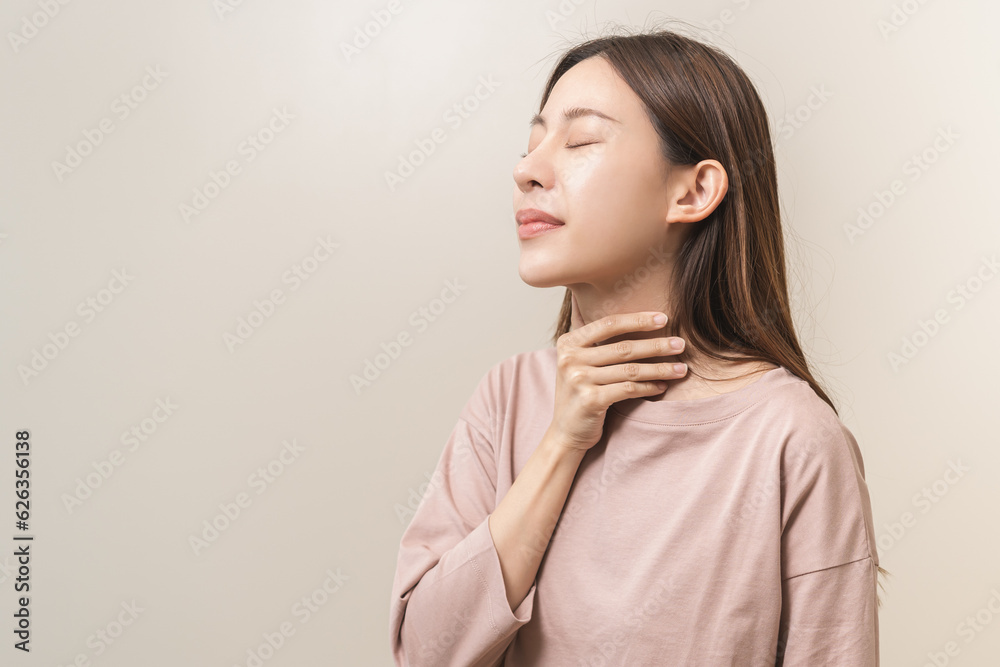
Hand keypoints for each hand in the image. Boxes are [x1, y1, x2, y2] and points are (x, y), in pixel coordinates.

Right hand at [547, 292, 687, 451]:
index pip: (608, 324)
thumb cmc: (579, 393)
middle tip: (680, 344)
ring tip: (681, 368)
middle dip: (657, 345)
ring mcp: (579, 380)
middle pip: (623, 348)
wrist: (565, 432)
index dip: (638, 319)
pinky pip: (629, 389)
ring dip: (660, 369)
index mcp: (568, 343)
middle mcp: (570, 359)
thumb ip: (590, 337)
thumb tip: (612, 308)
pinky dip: (649, 387)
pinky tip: (663, 387)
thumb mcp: (576, 361)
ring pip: (630, 370)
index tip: (663, 318)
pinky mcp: (591, 400)